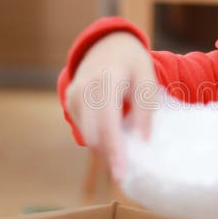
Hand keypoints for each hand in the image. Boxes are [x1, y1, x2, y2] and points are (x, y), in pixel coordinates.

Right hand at [65, 31, 156, 181]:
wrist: (107, 44)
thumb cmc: (132, 63)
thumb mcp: (148, 80)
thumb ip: (145, 111)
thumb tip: (142, 143)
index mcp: (107, 80)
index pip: (108, 123)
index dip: (115, 150)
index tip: (122, 174)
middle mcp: (85, 88)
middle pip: (94, 135)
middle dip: (110, 155)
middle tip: (127, 169)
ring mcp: (74, 95)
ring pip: (88, 135)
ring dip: (105, 146)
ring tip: (124, 145)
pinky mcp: (70, 101)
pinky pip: (84, 129)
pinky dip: (99, 136)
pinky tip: (113, 129)